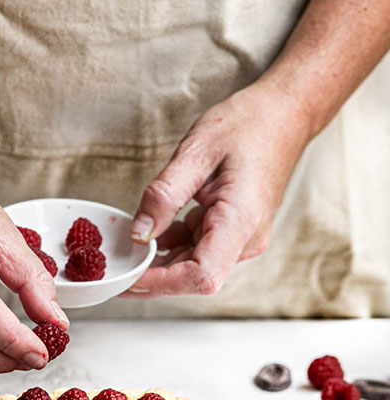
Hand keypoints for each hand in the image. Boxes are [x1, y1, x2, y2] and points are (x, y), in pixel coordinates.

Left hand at [127, 83, 311, 296]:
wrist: (283, 117)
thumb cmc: (248, 126)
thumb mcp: (196, 152)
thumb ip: (164, 195)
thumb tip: (138, 233)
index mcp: (240, 220)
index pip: (201, 275)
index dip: (162, 283)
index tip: (130, 277)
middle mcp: (245, 240)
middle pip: (194, 278)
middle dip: (154, 277)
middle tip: (117, 268)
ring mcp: (242, 241)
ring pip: (193, 268)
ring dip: (161, 262)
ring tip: (130, 248)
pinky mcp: (234, 236)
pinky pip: (199, 252)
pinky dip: (174, 248)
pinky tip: (155, 232)